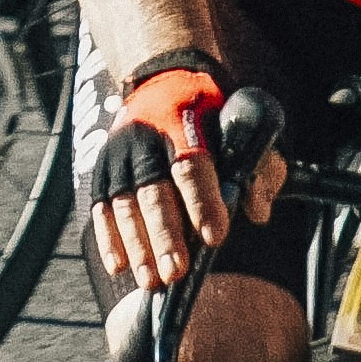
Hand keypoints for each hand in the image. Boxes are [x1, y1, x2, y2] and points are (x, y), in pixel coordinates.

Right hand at [79, 59, 270, 299]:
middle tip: (176, 273)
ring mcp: (119, 155)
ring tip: (151, 281)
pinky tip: (118, 266)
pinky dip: (108, 238)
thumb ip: (260, 170)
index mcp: (186, 126)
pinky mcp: (102, 169)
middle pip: (154, 191)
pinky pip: (100, 207)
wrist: (163, 80)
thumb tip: (257, 213)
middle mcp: (147, 140)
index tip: (215, 238)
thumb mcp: (243, 131)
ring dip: (137, 245)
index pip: (193, 167)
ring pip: (123, 204)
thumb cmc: (212, 118)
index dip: (203, 203)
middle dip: (165, 235)